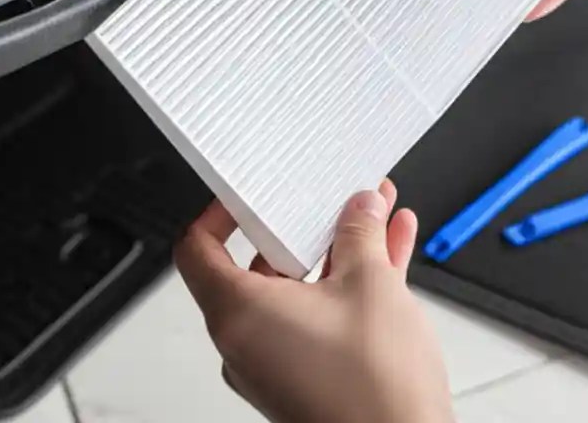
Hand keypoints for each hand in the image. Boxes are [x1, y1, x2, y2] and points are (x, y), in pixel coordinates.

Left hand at [174, 181, 452, 422]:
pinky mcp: (305, 380)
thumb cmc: (375, 391)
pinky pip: (317, 320)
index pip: (198, 250)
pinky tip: (389, 256)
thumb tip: (360, 208)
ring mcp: (274, 365)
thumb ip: (361, 234)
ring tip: (375, 218)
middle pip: (258, 268)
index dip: (219, 215)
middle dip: (304, 229)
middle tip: (330, 200)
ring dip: (337, 255)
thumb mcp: (372, 284)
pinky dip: (345, 289)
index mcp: (239, 314)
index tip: (248, 196)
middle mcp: (246, 343)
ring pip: (298, 293)